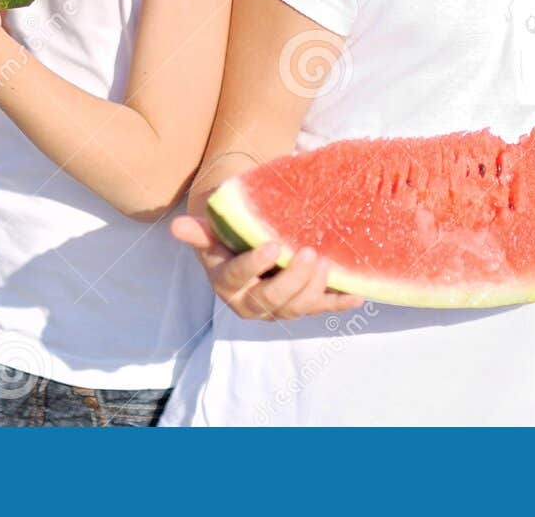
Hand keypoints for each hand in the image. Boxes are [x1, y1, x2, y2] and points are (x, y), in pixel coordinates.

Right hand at [171, 211, 362, 320]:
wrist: (245, 252)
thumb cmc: (228, 238)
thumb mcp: (213, 233)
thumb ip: (200, 231)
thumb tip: (177, 225)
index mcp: (227, 284)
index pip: (238, 277)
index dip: (255, 264)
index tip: (275, 245)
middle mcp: (250, 302)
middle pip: (271, 299)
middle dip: (292, 279)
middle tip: (309, 253)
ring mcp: (277, 308)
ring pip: (296, 308)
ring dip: (314, 289)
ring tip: (328, 263)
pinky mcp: (300, 307)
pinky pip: (321, 308)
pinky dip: (339, 303)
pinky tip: (357, 297)